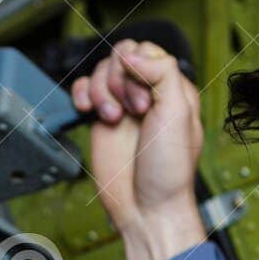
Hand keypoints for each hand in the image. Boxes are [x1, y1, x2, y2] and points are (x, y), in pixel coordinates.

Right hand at [71, 40, 206, 259]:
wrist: (146, 208)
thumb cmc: (168, 170)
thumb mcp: (178, 114)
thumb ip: (162, 73)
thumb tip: (131, 55)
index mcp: (172, 88)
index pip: (146, 51)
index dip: (137, 69)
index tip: (142, 104)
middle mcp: (146, 93)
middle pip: (120, 57)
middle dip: (118, 81)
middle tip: (131, 113)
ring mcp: (122, 106)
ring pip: (99, 71)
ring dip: (100, 92)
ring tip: (112, 120)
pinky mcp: (99, 122)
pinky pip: (82, 90)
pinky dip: (80, 95)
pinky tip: (87, 111)